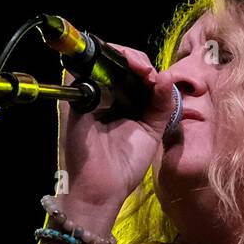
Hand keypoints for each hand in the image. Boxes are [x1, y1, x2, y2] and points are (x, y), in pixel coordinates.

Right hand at [54, 43, 180, 234]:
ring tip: (141, 68)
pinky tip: (123, 67)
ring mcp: (89, 95)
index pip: (135, 74)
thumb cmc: (126, 164)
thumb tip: (167, 76)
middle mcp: (106, 95)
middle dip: (138, 60)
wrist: (103, 187)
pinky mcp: (76, 97)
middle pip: (120, 63)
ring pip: (104, 60)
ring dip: (125, 56)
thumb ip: (162, 103)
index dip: (147, 70)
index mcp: (125, 102)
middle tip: (149, 72)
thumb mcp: (153, 130)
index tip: (159, 79)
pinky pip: (84, 70)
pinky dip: (104, 61)